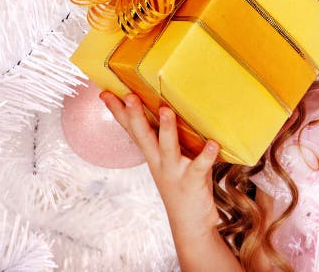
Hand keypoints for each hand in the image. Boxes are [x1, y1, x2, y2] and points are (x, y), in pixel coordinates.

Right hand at [100, 91, 221, 238]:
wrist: (190, 225)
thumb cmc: (182, 184)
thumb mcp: (170, 159)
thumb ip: (168, 138)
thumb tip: (169, 108)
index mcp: (153, 155)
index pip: (132, 130)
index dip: (118, 113)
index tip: (104, 93)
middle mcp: (160, 162)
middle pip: (143, 136)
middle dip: (135, 116)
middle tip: (128, 96)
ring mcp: (175, 172)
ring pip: (168, 148)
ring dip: (166, 129)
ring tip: (166, 111)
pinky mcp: (193, 180)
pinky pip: (200, 166)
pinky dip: (206, 155)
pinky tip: (213, 144)